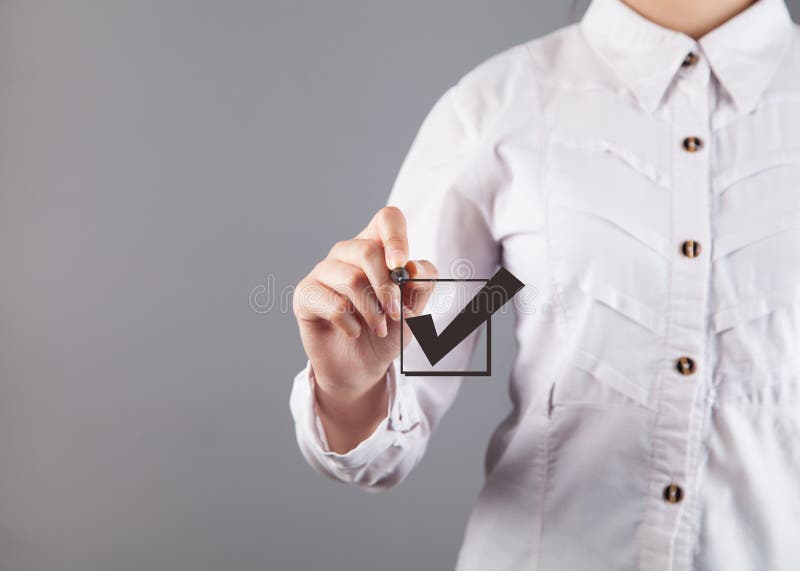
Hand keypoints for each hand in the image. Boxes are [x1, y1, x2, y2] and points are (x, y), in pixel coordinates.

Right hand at [293, 206, 437, 398]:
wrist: (363, 366)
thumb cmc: (388, 330)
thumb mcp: (414, 308)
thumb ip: (422, 284)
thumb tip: (413, 268)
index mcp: (376, 247)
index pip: (387, 219)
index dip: (396, 237)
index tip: (401, 266)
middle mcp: (347, 253)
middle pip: (367, 251)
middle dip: (387, 288)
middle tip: (395, 313)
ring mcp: (323, 271)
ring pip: (351, 279)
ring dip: (372, 311)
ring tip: (379, 328)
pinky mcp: (305, 294)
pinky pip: (332, 304)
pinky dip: (351, 324)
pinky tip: (353, 331)